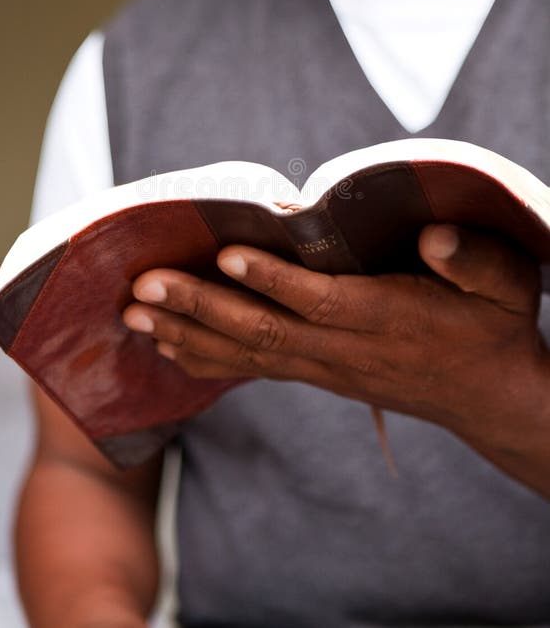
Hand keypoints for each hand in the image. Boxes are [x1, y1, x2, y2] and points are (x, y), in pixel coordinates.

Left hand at [123, 225, 547, 450]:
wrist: (486, 398)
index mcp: (388, 318)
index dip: (272, 280)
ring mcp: (326, 368)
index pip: (320, 301)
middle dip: (200, 306)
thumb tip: (437, 237)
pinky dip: (205, 359)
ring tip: (132, 314)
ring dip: (187, 332)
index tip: (226, 252)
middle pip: (263, 331)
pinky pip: (252, 370)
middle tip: (144, 285)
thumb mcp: (503, 287)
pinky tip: (165, 346)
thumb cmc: (491, 327)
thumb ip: (472, 261)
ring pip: (247, 355)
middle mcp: (346, 349)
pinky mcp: (316, 375)